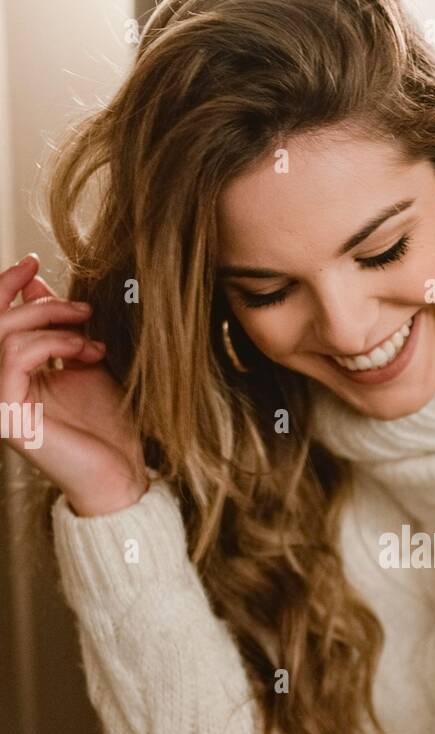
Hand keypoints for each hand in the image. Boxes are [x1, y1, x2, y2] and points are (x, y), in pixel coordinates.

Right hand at [0, 252, 148, 515]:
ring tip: (90, 332)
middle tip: (82, 306)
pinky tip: (85, 350)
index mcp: (12, 375)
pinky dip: (53, 343)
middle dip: (38, 302)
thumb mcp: (82, 361)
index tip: (34, 262)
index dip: (7, 287)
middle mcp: (0, 388)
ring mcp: (0, 403)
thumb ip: (59, 328)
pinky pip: (15, 357)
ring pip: (4, 336)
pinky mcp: (8, 415)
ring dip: (53, 323)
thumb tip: (37, 286)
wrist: (123, 471)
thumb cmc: (109, 424)